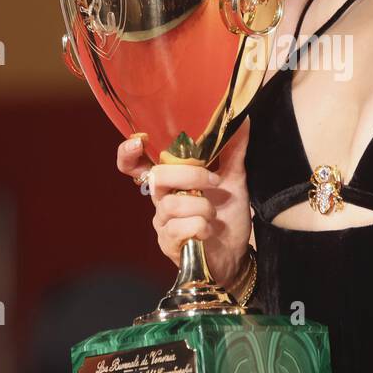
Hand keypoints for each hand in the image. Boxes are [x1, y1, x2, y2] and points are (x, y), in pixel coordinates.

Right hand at [115, 119, 253, 286]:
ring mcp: (163, 223)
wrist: (236, 254)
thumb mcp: (235, 179)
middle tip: (215, 182)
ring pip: (170, 204)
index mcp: (172, 181)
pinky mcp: (168, 244)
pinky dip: (200, 226)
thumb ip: (234, 151)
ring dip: (201, 206)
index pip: (137, 165)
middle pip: (158, 176)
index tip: (138, 142)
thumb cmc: (228, 215)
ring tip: (214, 214)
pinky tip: (209, 231)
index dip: (128, 154)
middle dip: (190, 175)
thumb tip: (243, 119)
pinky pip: (178, 228)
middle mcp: (161, 199)